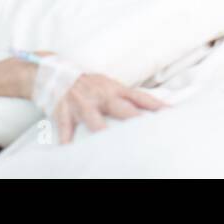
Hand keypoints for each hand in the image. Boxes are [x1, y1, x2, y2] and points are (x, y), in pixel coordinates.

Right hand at [53, 74, 167, 144]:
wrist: (55, 73)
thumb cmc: (89, 84)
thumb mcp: (108, 86)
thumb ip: (127, 98)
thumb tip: (153, 108)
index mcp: (113, 89)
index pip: (138, 97)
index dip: (154, 104)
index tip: (169, 113)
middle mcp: (99, 95)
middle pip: (119, 107)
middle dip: (133, 118)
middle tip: (147, 128)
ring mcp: (81, 103)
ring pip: (92, 118)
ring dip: (100, 129)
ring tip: (108, 141)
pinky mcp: (64, 111)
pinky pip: (64, 127)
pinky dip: (66, 139)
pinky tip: (68, 149)